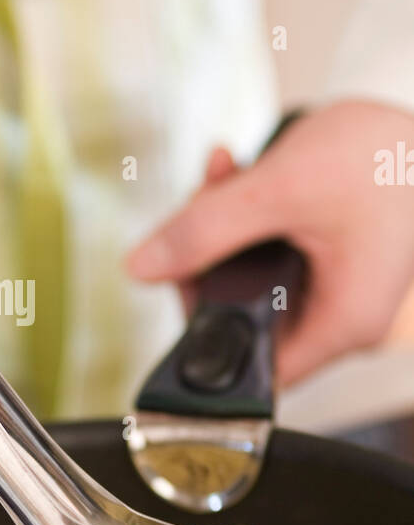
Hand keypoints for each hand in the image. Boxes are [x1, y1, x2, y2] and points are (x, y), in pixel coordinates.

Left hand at [126, 101, 413, 385]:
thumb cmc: (383, 155)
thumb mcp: (280, 189)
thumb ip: (204, 231)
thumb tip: (141, 268)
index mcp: (342, 324)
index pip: (253, 369)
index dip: (204, 336)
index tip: (179, 281)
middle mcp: (341, 319)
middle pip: (243, 319)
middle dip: (207, 263)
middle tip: (198, 207)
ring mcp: (334, 291)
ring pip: (249, 282)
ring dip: (222, 230)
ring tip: (222, 175)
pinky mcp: (326, 262)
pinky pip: (267, 255)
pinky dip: (245, 217)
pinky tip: (238, 173)